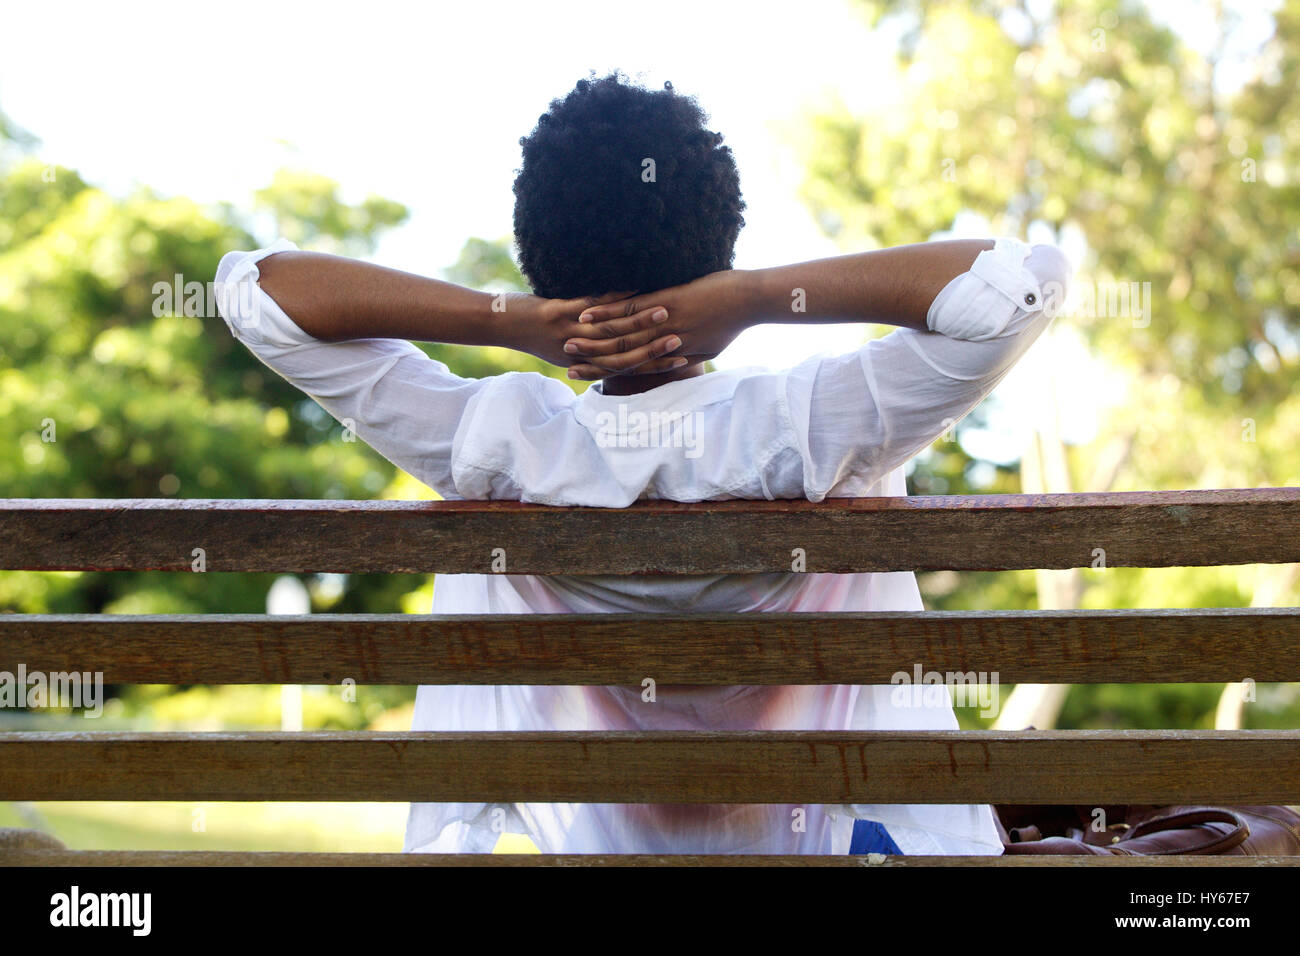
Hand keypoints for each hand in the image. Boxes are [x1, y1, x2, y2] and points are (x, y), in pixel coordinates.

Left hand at [497, 291, 683, 379]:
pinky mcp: (555, 313)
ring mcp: (567, 333)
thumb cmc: (536, 335)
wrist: (502, 325)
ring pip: (610, 330)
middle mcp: (578, 352)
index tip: (681, 358)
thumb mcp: (567, 349)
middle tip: (681, 339)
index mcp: (585, 363)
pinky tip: (634, 288)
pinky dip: (612, 298)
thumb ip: (594, 352)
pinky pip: (588, 305)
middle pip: (623, 352)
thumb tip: (621, 349)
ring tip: (664, 313)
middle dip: (654, 347)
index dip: (654, 365)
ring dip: (639, 321)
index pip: (627, 367)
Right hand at [561, 269, 755, 379]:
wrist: (746, 301)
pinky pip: (630, 311)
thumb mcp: (710, 348)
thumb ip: (689, 354)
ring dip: (591, 339)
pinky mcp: (664, 301)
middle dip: (592, 360)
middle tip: (566, 362)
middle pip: (621, 357)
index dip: (607, 373)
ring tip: (568, 340)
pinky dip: (606, 314)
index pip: (633, 369)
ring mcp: (661, 323)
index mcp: (672, 356)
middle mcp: (662, 344)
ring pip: (620, 337)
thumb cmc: (732, 324)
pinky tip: (587, 314)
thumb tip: (677, 359)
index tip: (585, 375)